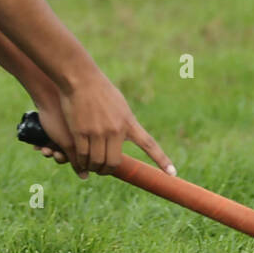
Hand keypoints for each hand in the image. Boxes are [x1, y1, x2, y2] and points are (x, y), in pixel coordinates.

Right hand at [29, 74, 175, 177]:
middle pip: (114, 162)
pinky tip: (80, 163)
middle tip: (103, 170)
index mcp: (129, 122)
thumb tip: (124, 137)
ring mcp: (98, 131)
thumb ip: (124, 122)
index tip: (173, 173)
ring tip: (90, 167)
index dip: (161, 160)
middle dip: (108, 170)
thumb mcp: (120, 105)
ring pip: (97, 161)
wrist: (81, 79)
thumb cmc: (100, 90)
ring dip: (93, 168)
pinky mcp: (81, 132)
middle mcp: (116, 129)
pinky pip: (82, 156)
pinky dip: (81, 163)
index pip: (149, 144)